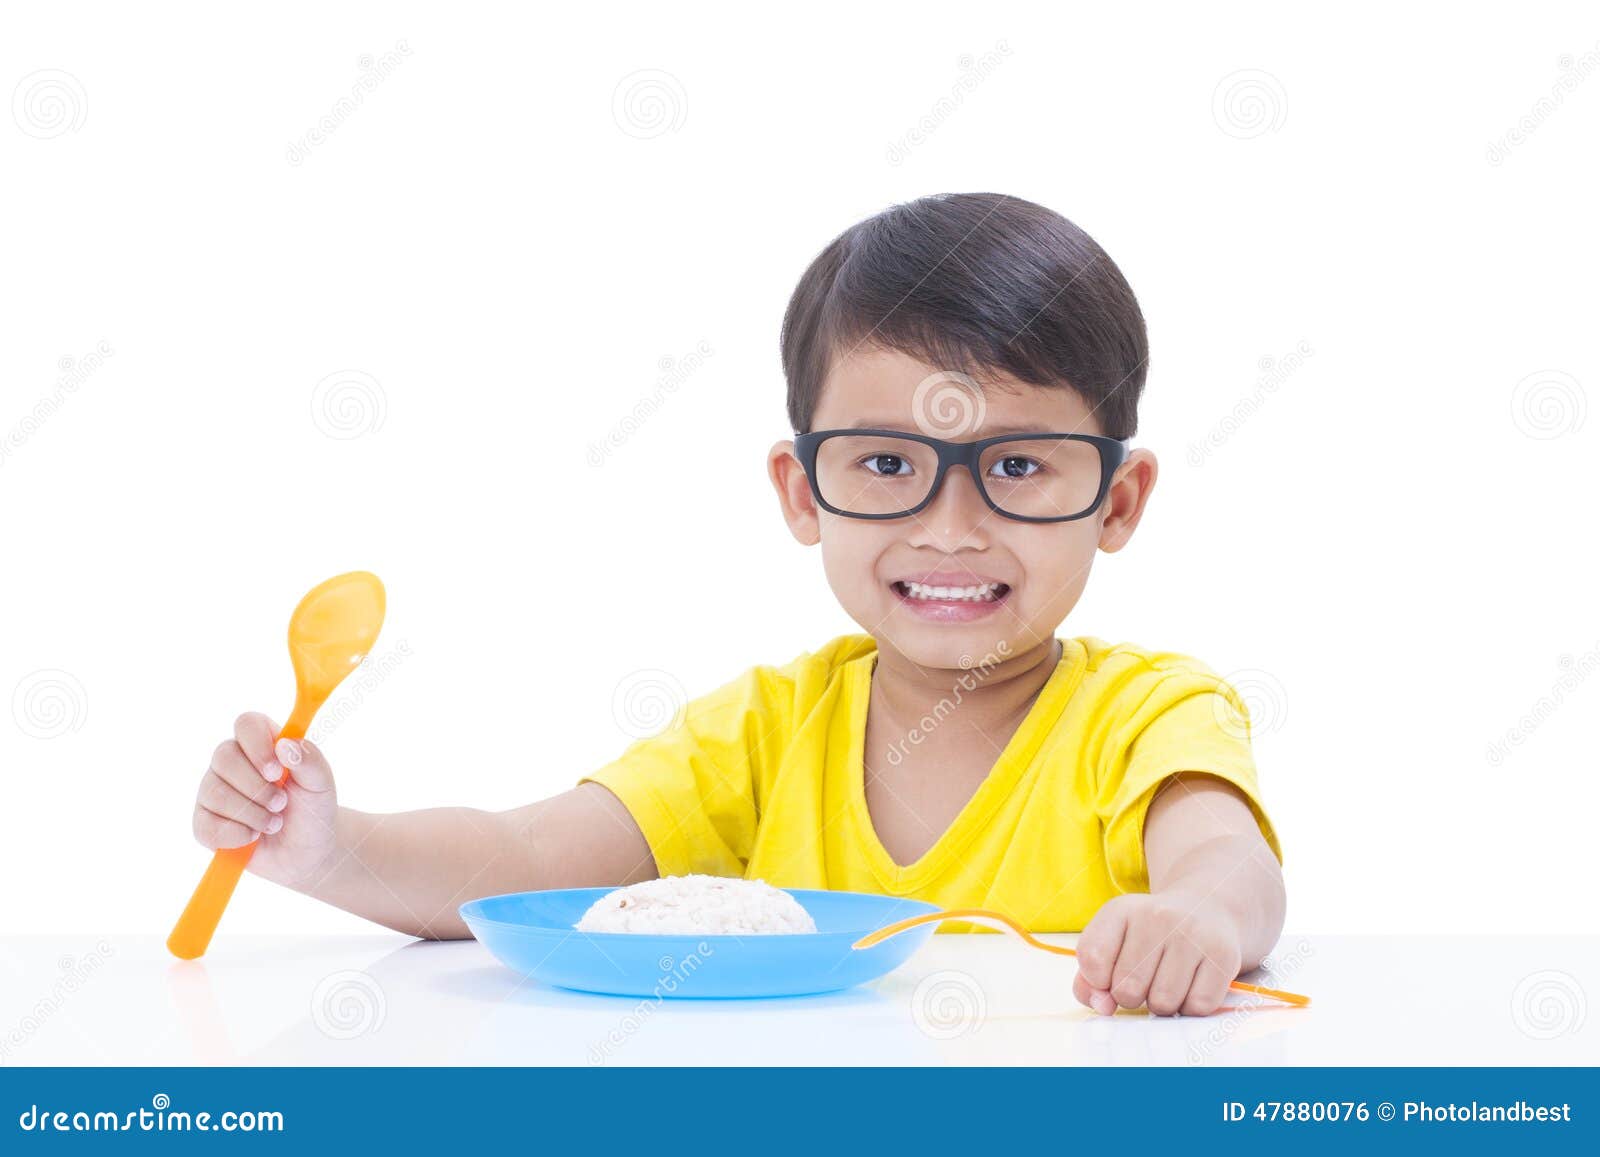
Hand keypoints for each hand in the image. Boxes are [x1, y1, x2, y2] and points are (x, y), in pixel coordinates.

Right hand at [191, 712, 339, 888]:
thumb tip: (285, 745)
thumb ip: (311, 761)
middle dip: (257, 787)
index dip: (257, 745)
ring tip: (274, 823)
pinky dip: (237, 835)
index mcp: (263, 743)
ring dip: (252, 814)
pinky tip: (254, 836)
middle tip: (281, 803)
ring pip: (214, 793)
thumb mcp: (321, 785)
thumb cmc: (312, 810)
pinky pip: (207, 825)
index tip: (276, 770)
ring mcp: (213, 791)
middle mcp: (233, 762)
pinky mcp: (205, 822)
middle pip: (224, 756)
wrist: (305, 853)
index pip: (246, 723)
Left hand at [1071, 891, 1243, 1016]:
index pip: (1093, 960)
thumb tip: (1103, 1008)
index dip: (1098, 981)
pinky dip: (1190, 1007)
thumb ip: (1089, 979)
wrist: (1206, 908)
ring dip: (1162, 1005)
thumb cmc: (1149, 937)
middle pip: (1127, 989)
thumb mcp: (1111, 943)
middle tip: (1144, 980)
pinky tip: (1190, 985)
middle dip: (1131, 998)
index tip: (1110, 975)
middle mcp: (1157, 916)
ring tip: (1167, 982)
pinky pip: (1197, 1007)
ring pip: (1163, 1003)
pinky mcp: (1222, 955)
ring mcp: (1192, 934)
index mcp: (1121, 910)